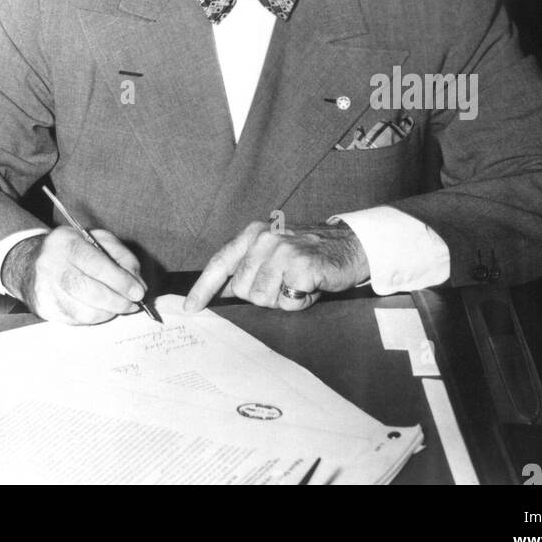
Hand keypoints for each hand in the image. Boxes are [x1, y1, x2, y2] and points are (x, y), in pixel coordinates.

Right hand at [1, 226, 145, 324]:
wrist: (32, 264)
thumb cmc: (74, 251)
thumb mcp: (98, 240)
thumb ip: (122, 257)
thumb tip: (137, 283)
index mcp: (65, 242)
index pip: (93, 262)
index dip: (119, 279)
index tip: (138, 291)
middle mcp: (51, 265)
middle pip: (87, 289)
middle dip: (116, 300)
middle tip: (134, 304)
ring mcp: (45, 289)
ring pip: (83, 310)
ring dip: (109, 312)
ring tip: (122, 307)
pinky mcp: (45, 309)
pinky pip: (76, 320)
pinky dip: (96, 318)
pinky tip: (104, 310)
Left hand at [183, 220, 368, 312]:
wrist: (352, 244)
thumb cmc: (310, 253)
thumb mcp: (274, 250)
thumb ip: (249, 266)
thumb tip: (223, 292)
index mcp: (253, 234)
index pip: (221, 263)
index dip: (203, 288)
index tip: (190, 308)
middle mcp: (264, 239)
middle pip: (242, 290)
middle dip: (261, 295)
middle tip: (284, 283)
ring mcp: (282, 251)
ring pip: (263, 299)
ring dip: (281, 299)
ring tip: (297, 283)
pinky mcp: (301, 267)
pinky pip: (287, 302)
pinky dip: (299, 302)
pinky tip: (309, 287)